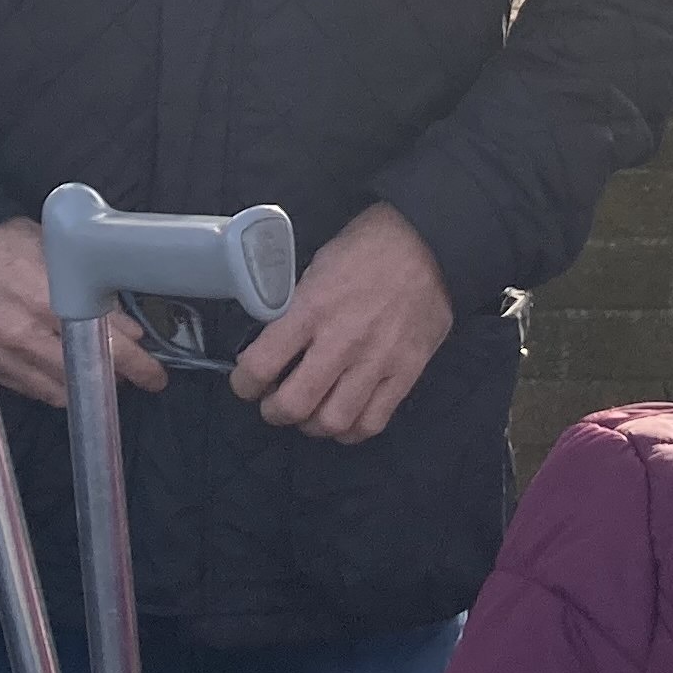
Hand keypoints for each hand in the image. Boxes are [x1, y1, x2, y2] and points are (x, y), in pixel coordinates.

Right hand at [0, 217, 158, 405]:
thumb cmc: (6, 246)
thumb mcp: (53, 249)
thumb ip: (90, 287)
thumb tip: (127, 328)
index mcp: (44, 296)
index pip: (102, 340)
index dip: (135, 361)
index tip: (153, 373)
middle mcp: (24, 332)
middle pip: (85, 371)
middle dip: (118, 375)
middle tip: (141, 376)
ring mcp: (6, 354)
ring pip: (63, 390)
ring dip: (89, 384)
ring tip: (104, 372)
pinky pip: (37, 391)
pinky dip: (60, 388)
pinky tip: (70, 375)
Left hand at [232, 204, 452, 442]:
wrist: (429, 242)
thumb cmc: (367, 247)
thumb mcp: (316, 266)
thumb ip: (294, 307)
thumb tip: (272, 339)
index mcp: (312, 308)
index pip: (260, 365)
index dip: (242, 383)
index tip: (245, 381)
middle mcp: (342, 341)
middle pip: (294, 405)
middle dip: (273, 412)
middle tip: (273, 404)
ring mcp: (377, 361)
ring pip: (333, 422)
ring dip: (311, 426)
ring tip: (309, 413)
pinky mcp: (406, 373)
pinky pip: (372, 422)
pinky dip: (350, 430)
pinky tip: (342, 418)